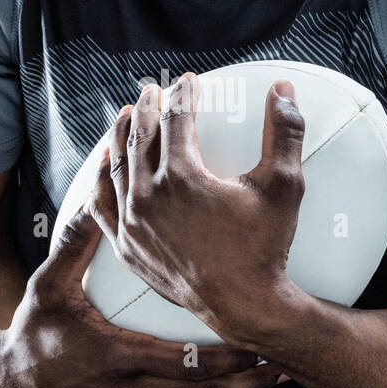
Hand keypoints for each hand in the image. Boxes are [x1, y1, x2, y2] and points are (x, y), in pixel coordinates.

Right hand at [0, 205, 281, 387]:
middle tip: (284, 369)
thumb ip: (75, 245)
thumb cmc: (33, 326)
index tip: (257, 345)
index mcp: (116, 355)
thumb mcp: (47, 284)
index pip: (183, 362)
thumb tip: (96, 199)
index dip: (224, 358)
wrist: (12, 375)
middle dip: (246, 384)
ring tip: (272, 383)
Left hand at [87, 72, 306, 341]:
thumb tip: (284, 88)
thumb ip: (284, 133)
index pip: (175, 120)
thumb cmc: (265, 246)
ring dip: (120, 135)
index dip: (182, 95)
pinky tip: (106, 165)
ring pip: (116, 166)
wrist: (245, 305)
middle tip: (153, 89)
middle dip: (145, 106)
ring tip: (125, 116)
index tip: (189, 82)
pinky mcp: (126, 247)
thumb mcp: (284, 186)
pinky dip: (101, 180)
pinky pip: (102, 205)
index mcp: (182, 177)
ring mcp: (132, 224)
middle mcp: (148, 197)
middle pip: (139, 136)